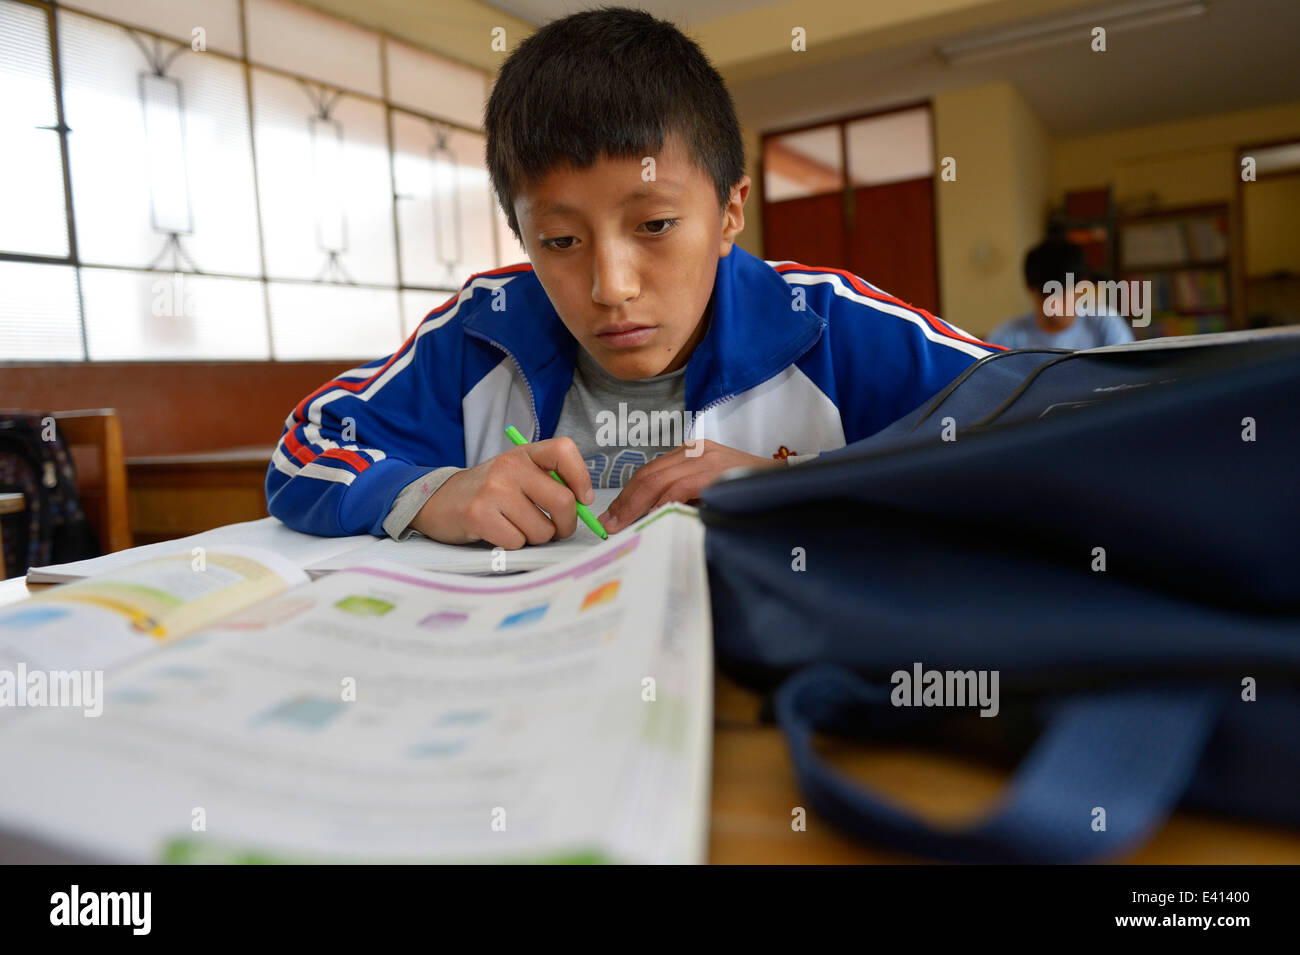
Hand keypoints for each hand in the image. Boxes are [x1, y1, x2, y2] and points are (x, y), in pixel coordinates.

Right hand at [411, 437, 593, 547]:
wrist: (439, 500)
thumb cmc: (488, 492)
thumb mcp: (517, 474)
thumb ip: (548, 482)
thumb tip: (583, 507)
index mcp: (524, 453)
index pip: (564, 450)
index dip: (581, 478)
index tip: (582, 499)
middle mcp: (510, 466)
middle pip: (563, 502)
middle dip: (564, 525)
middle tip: (555, 530)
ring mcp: (493, 489)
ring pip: (542, 529)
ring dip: (535, 538)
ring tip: (518, 528)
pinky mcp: (479, 514)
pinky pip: (517, 542)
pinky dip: (513, 545)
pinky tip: (500, 533)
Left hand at [596, 439, 781, 532]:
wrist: (788, 482)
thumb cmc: (751, 490)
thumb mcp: (713, 487)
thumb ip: (686, 496)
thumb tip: (652, 519)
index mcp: (694, 451)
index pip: (651, 471)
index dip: (629, 494)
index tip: (614, 515)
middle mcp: (697, 450)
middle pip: (649, 474)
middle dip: (626, 501)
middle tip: (610, 524)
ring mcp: (707, 459)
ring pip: (659, 480)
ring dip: (637, 504)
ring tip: (623, 525)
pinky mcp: (717, 471)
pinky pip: (681, 488)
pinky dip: (662, 504)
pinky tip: (653, 519)